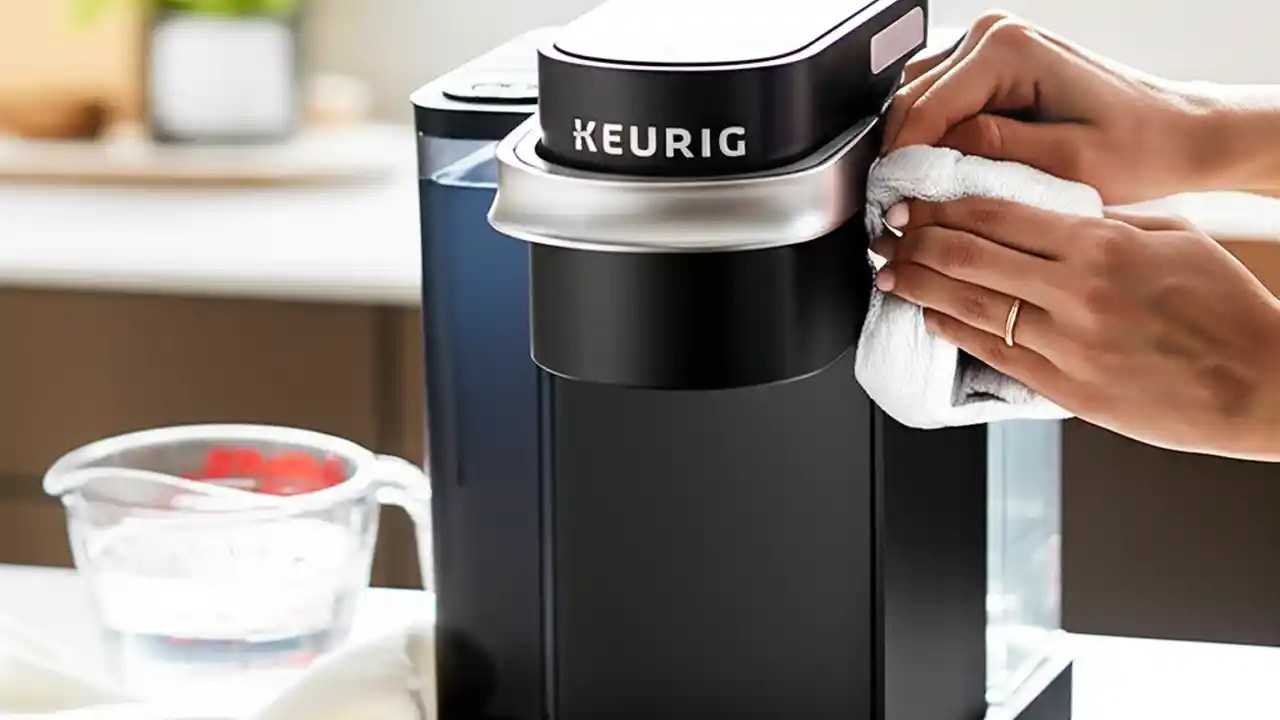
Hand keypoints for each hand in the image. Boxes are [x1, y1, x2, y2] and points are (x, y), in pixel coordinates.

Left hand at [871, 198, 1279, 459]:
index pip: (998, 215)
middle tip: (887, 235)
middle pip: (970, 257)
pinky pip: (994, 354)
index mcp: (1102, 246)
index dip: (943, 208)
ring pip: (971, 306)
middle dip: (917, 242)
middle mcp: (1077, 292)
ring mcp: (1068, 344)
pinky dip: (955, 332)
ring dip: (921, 287)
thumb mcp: (1173, 240)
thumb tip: (1042, 214)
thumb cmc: (1224, 309)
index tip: (915, 204)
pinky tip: (932, 318)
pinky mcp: (1066, 387)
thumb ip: (1102, 225)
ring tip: (890, 275)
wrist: (1260, 381)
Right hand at [883, 11, 1215, 203]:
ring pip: (916, 99)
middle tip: (899, 213)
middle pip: (910, 100)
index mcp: (1010, 52)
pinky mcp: (991, 64)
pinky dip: (933, 137)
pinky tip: (944, 174)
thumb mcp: (1065, 165)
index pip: (923, 108)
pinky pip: (939, 99)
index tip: (891, 209)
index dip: (900, 164)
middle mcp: (994, 35)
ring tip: (921, 197)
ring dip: (913, 147)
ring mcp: (990, 45)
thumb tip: (924, 164)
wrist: (1177, 132)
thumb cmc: (1140, 147)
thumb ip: (990, 155)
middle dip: (901, 157)